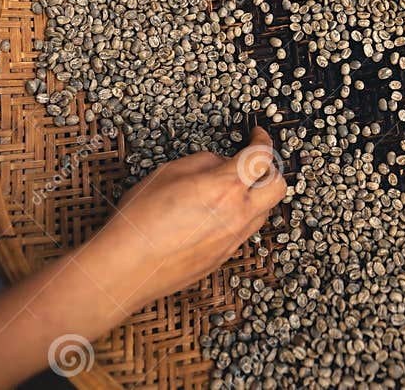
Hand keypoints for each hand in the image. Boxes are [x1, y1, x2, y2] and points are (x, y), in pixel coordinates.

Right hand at [88, 128, 285, 308]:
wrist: (126, 269)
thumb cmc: (139, 220)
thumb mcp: (167, 173)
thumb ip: (202, 162)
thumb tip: (219, 163)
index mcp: (225, 187)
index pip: (261, 157)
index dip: (263, 140)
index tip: (257, 135)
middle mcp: (238, 214)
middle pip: (278, 186)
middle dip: (269, 170)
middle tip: (249, 163)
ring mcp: (234, 240)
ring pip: (264, 211)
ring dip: (255, 196)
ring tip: (227, 190)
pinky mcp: (224, 257)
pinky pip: (245, 231)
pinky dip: (239, 217)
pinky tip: (214, 215)